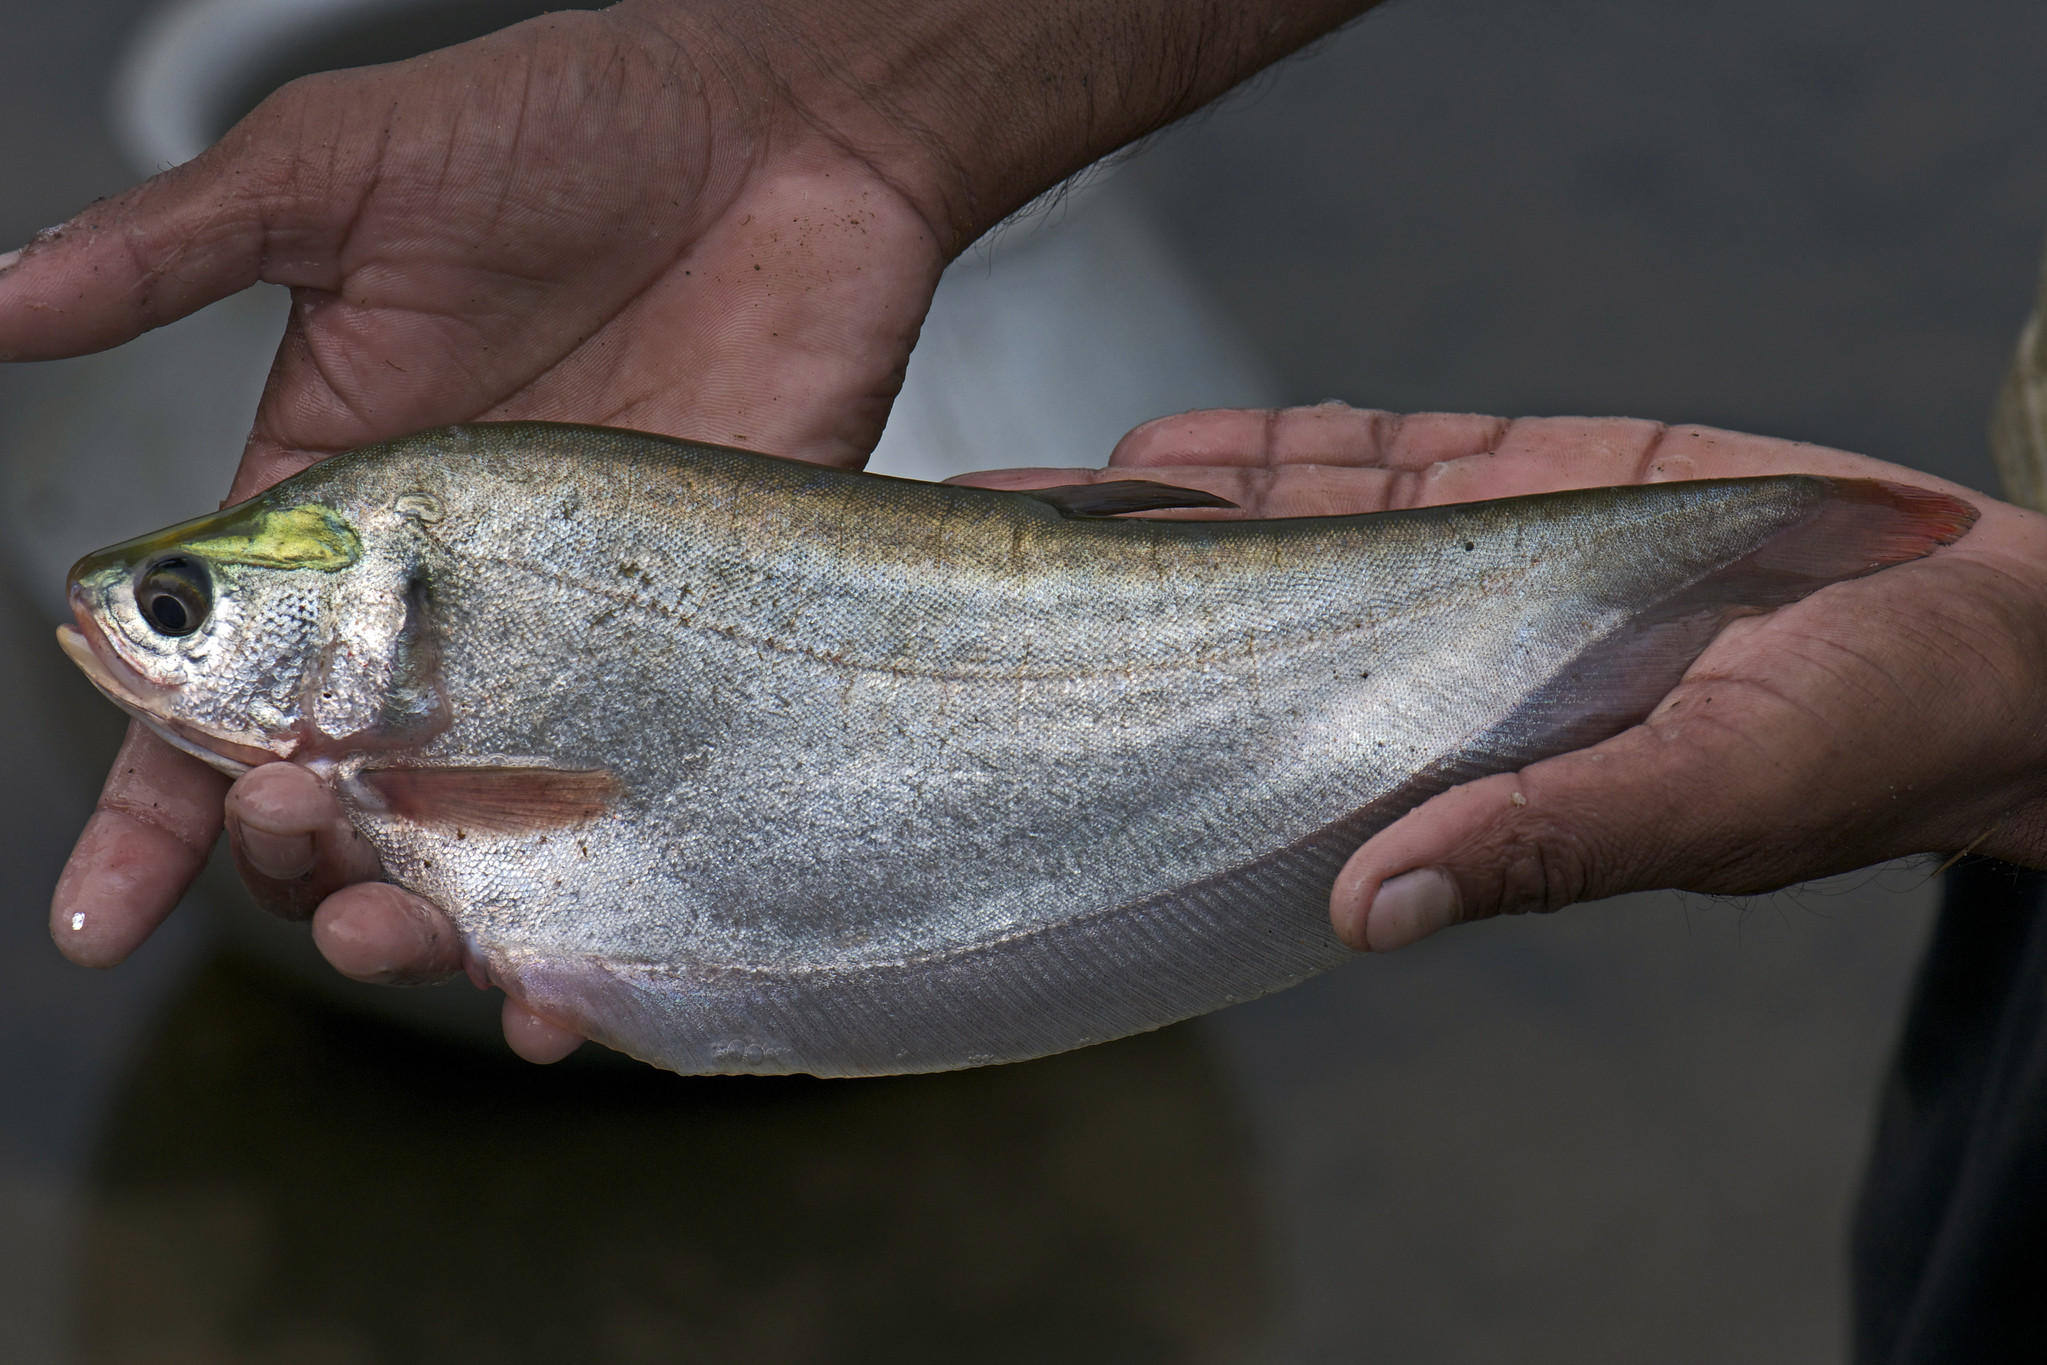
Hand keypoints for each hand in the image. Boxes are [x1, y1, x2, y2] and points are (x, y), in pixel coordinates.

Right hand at [8, 0, 1371, 1059]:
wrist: (786, 128)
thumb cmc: (569, 125)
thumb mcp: (347, 173)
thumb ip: (176, 253)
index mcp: (340, 514)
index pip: (222, 695)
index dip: (150, 811)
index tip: (99, 919)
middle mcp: (454, 603)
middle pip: (342, 794)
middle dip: (294, 869)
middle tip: (308, 869)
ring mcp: (584, 635)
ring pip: (489, 835)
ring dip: (435, 920)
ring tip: (415, 946)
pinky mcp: (710, 644)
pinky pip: (657, 810)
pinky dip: (621, 916)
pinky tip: (585, 987)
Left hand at [955, 403, 2046, 951]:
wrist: (1980, 630)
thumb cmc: (1864, 745)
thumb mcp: (1706, 801)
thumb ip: (1544, 844)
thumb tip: (1367, 910)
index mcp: (1458, 770)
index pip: (1267, 758)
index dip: (1149, 739)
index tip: (1020, 719)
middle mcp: (1435, 674)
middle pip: (1241, 636)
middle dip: (1110, 613)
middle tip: (960, 588)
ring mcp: (1470, 571)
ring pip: (1285, 538)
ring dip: (1161, 522)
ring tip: (1026, 504)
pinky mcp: (1527, 483)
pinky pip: (1377, 461)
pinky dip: (1275, 452)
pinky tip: (1169, 446)